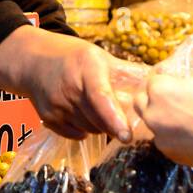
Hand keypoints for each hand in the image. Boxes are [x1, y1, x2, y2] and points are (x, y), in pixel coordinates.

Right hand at [0, 27, 137, 140]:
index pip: (101, 98)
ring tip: (98, 110)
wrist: (32, 61)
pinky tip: (83, 115)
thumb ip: (127, 71)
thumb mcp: (99, 56)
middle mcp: (69, 89)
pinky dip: (85, 130)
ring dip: (100, 126)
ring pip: (89, 129)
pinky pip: (75, 135)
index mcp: (86, 69)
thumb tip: (160, 80)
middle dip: (114, 123)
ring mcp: (56, 106)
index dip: (114, 119)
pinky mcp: (48, 118)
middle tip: (122, 117)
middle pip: (98, 120)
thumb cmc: (72, 57)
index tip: (127, 135)